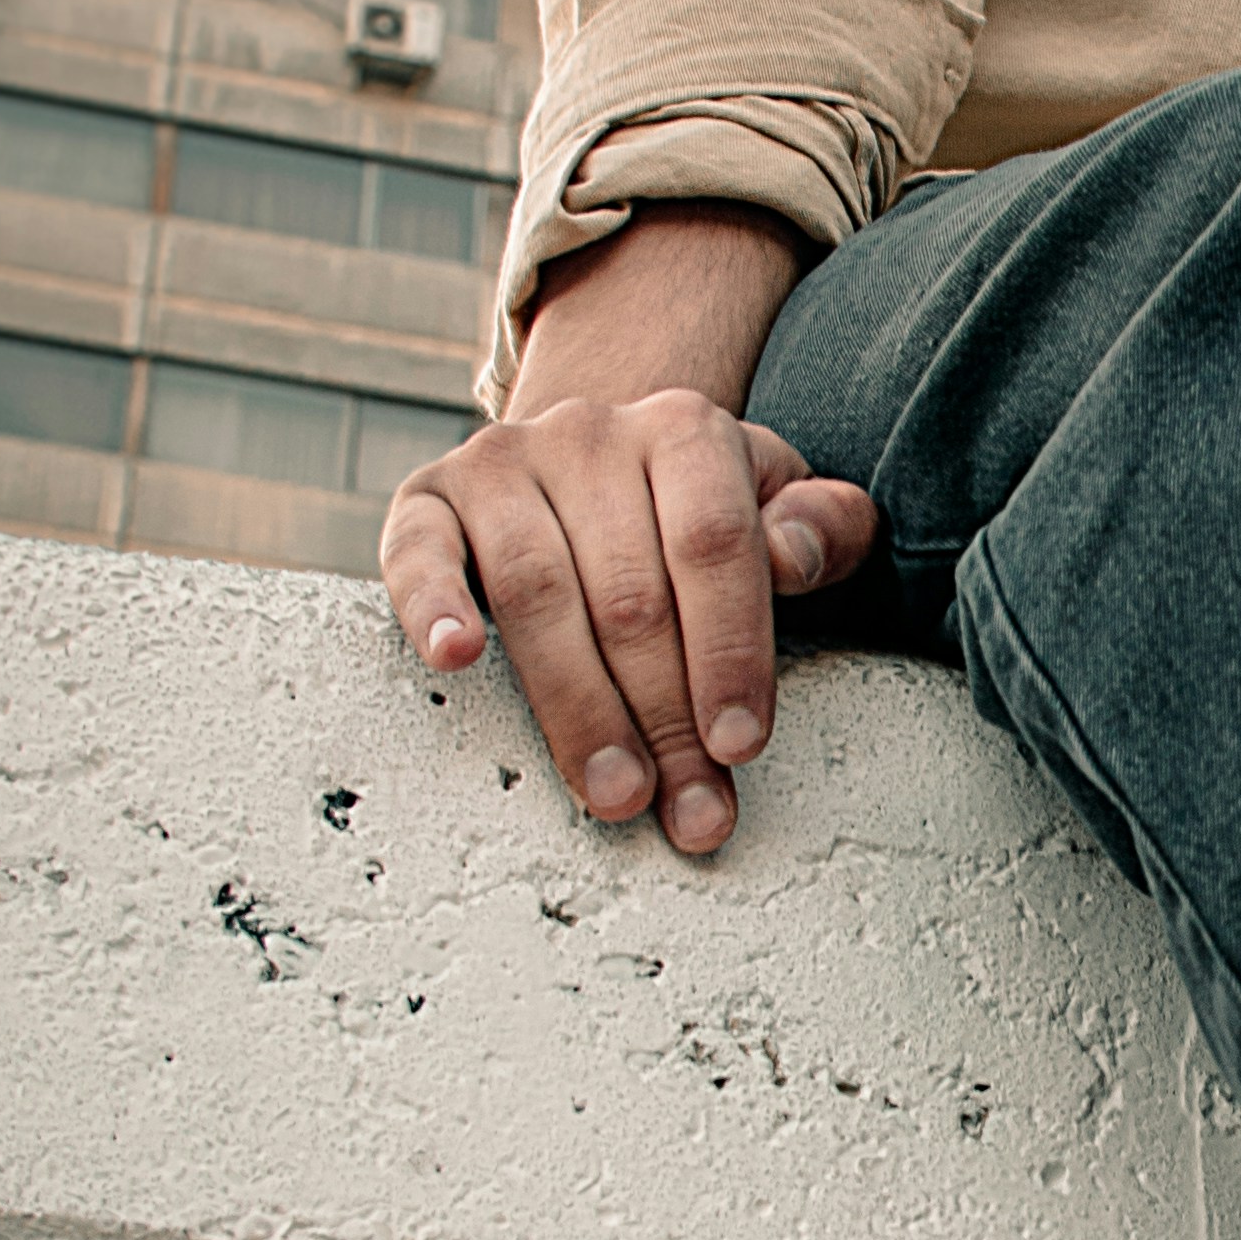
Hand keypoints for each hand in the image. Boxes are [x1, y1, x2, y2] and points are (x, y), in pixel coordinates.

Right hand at [379, 210, 876, 859]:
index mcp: (685, 430)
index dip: (729, 651)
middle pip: (629, 593)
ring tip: (613, 792)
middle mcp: (587, 433)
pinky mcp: (426, 502)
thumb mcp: (779, 511)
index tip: (740, 745)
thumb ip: (820, 528)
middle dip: (664, 718)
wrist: (593, 468)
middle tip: (686, 809)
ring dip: (577, 708)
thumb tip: (796, 555)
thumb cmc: (698, 517)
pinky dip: (433, 605)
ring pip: (537, 591)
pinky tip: (455, 658)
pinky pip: (419, 552)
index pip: (713, 544)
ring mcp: (499, 464)